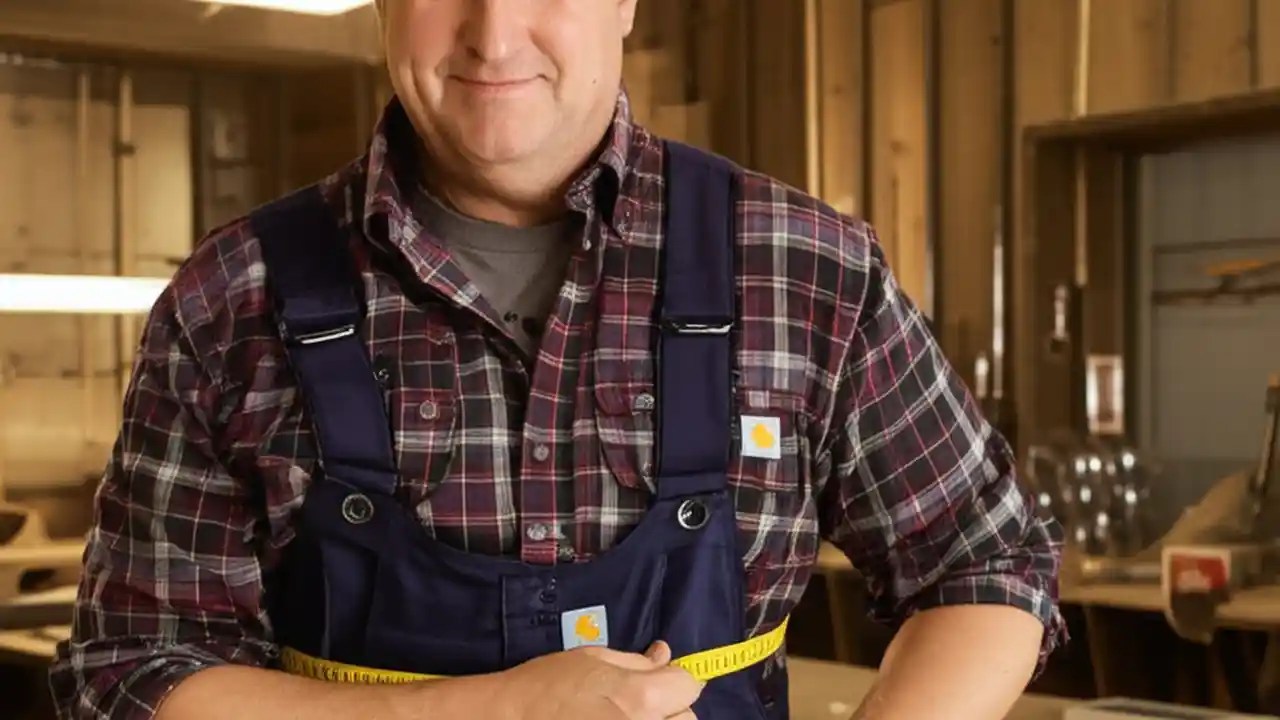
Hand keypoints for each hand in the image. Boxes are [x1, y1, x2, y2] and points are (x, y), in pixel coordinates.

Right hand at [496, 640, 702, 719]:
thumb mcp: (591, 658)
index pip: (689, 686)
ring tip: (624, 716)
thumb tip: (664, 656)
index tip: (662, 680)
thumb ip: (636, 661)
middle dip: (671, 708)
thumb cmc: (547, 684)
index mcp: (640, 698)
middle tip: (643, 703)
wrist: (508, 719)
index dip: (677, 680)